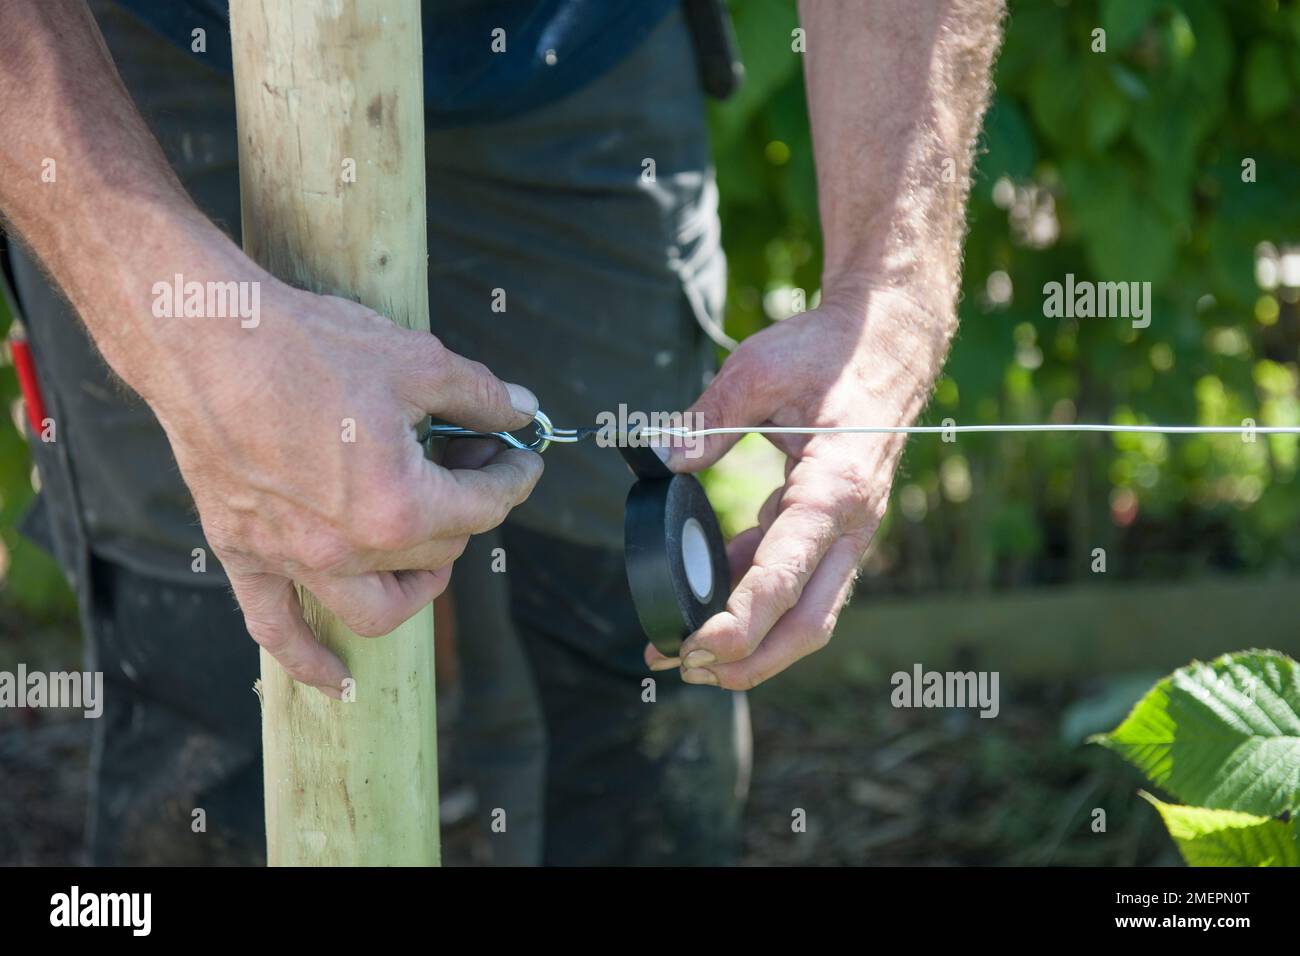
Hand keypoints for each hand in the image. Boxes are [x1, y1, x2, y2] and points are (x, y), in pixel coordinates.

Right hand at [144, 269, 542, 697]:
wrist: (203, 336)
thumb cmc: (311, 345)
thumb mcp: (417, 361)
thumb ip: (479, 395)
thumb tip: (523, 409)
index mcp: (400, 505)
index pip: (485, 508)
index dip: (514, 477)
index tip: (521, 458)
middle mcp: (348, 548)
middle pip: (440, 551)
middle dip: (468, 510)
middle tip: (466, 465)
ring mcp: (293, 558)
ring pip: (377, 608)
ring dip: (416, 590)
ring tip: (430, 558)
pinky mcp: (244, 552)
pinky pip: (278, 627)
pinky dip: (310, 658)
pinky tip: (337, 680)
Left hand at [647, 288, 947, 689]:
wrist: (887, 347)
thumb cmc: (827, 355)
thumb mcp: (759, 371)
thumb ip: (708, 420)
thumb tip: (661, 458)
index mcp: (835, 489)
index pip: (785, 574)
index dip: (741, 619)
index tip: (697, 645)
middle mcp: (849, 525)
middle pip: (806, 622)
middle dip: (749, 659)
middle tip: (686, 668)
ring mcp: (843, 533)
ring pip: (804, 613)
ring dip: (750, 643)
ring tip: (681, 654)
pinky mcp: (828, 529)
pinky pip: (792, 581)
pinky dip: (751, 600)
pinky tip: (703, 603)